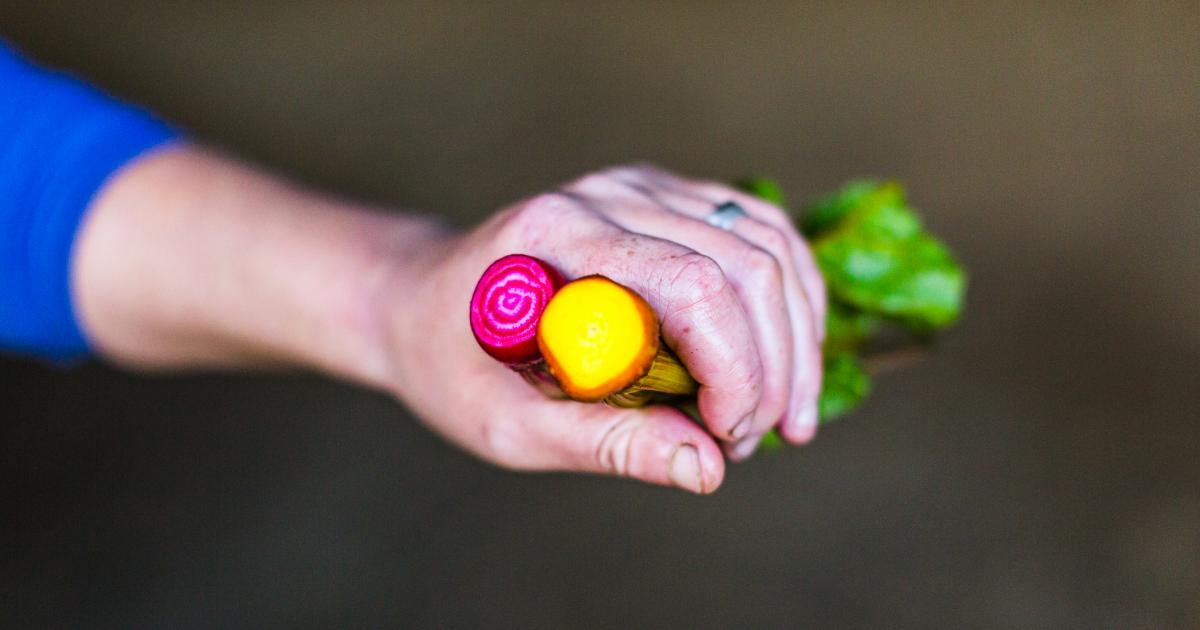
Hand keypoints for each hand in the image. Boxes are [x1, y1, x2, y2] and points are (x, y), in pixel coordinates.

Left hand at [386, 165, 825, 492]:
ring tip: (784, 418)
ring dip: (794, 337)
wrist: (418, 301)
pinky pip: (759, 233)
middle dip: (772, 366)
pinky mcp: (664, 198)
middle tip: (746, 444)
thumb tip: (706, 469)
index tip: (727, 443)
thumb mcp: (508, 425)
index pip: (693, 284)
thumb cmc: (450, 364)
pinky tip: (786, 359)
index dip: (737, 370)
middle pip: (743, 263)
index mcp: (559, 234)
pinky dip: (790, 299)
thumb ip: (605, 445)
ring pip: (766, 243)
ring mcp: (640, 187)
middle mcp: (608, 194)